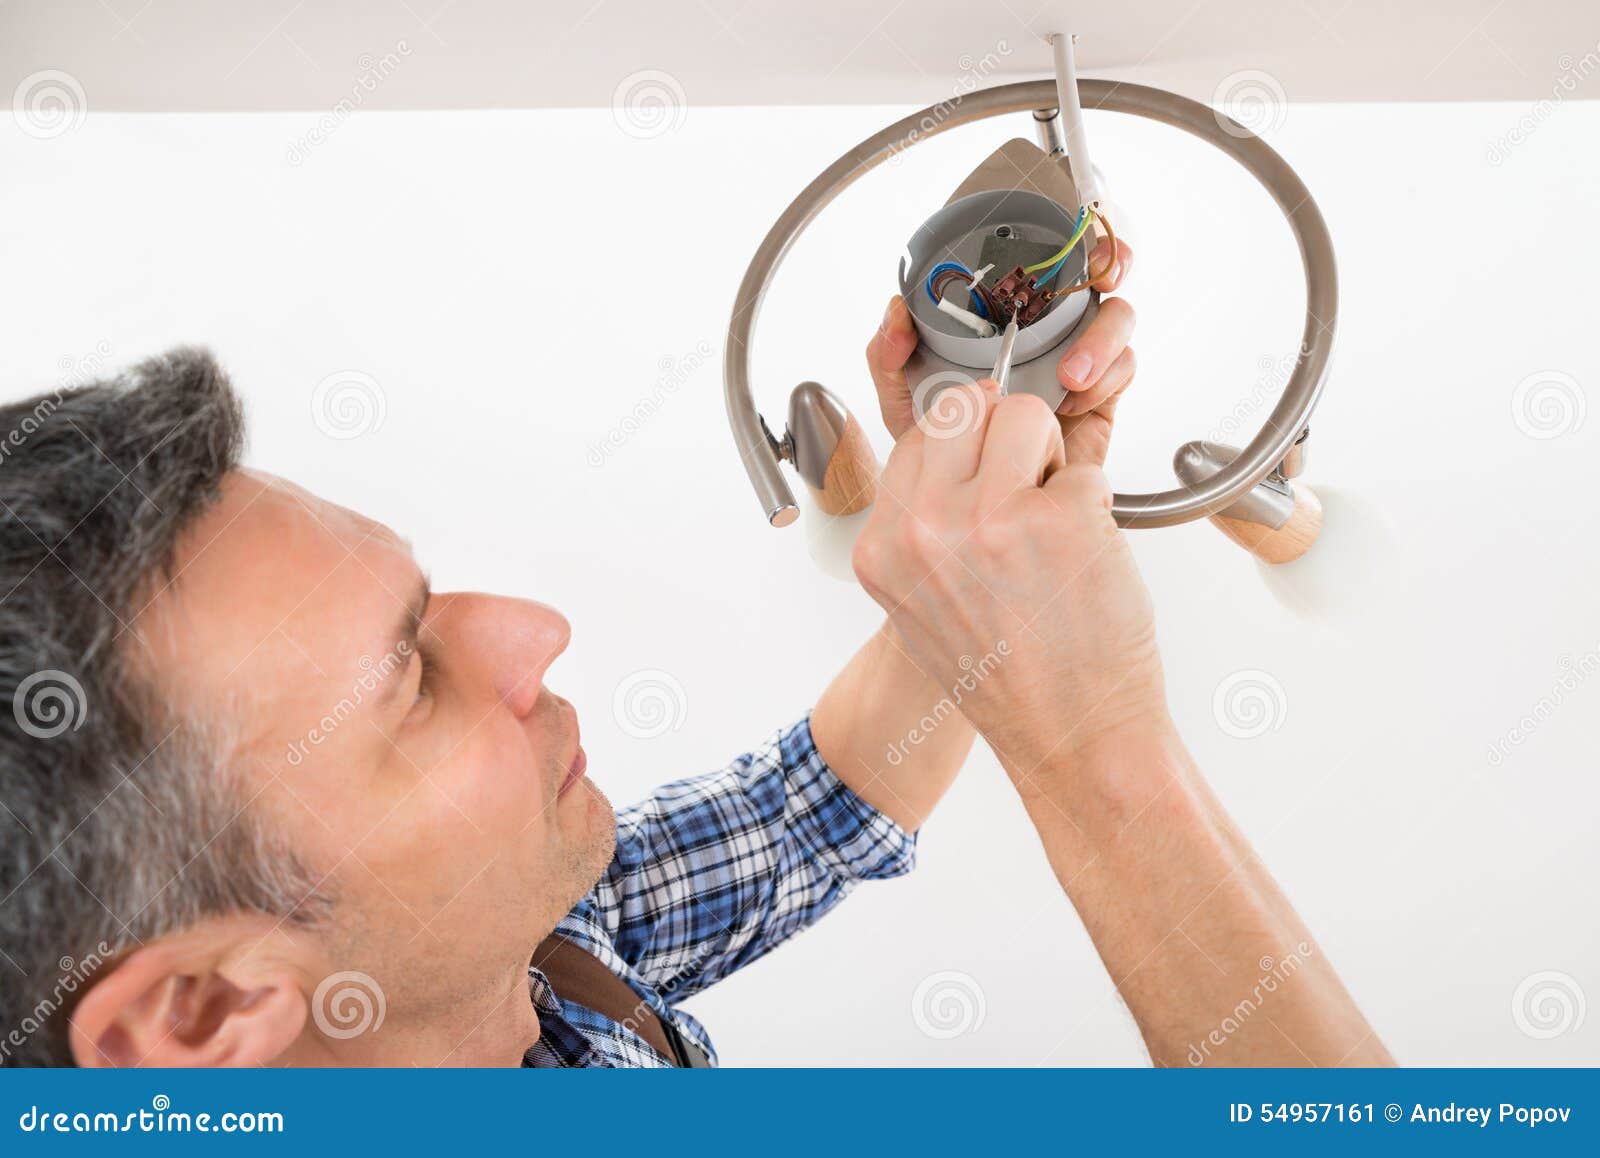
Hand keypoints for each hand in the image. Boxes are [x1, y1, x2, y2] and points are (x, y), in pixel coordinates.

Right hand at [850, 377, 1166, 774]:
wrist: (1072, 738)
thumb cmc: (1008, 679)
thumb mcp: (921, 606)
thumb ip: (919, 527)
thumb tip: (950, 446)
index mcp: (883, 550)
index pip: (916, 436)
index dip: (965, 448)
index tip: (988, 480)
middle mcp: (926, 531)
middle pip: (964, 405)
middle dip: (1005, 432)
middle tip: (1027, 490)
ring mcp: (993, 521)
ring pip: (1026, 414)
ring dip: (1053, 458)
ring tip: (1055, 521)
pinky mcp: (1062, 519)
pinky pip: (1086, 469)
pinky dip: (1098, 508)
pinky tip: (1085, 561)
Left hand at [865, 236, 1135, 466]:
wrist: (974, 505)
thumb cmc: (943, 447)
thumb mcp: (904, 401)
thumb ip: (888, 357)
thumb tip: (896, 313)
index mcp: (1005, 314)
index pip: (1044, 258)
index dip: (1070, 236)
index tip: (1076, 239)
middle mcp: (1048, 325)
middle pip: (1096, 272)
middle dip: (1111, 262)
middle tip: (1102, 278)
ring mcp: (1081, 355)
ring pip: (1117, 318)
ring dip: (1102, 339)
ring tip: (1069, 378)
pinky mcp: (1103, 394)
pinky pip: (1123, 369)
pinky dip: (1106, 380)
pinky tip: (1073, 404)